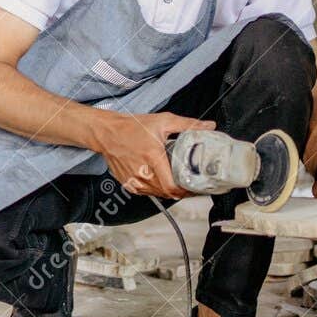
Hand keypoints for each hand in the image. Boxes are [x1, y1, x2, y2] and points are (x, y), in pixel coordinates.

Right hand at [91, 112, 215, 198]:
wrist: (107, 132)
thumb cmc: (132, 127)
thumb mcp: (163, 121)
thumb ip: (188, 125)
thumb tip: (208, 126)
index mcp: (153, 159)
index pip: (172, 186)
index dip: (186, 190)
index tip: (196, 186)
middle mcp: (142, 173)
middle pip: (167, 193)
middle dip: (181, 191)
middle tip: (191, 184)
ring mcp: (133, 180)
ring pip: (157, 194)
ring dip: (168, 191)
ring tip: (177, 182)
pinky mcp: (127, 183)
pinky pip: (145, 192)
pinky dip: (155, 189)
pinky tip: (160, 180)